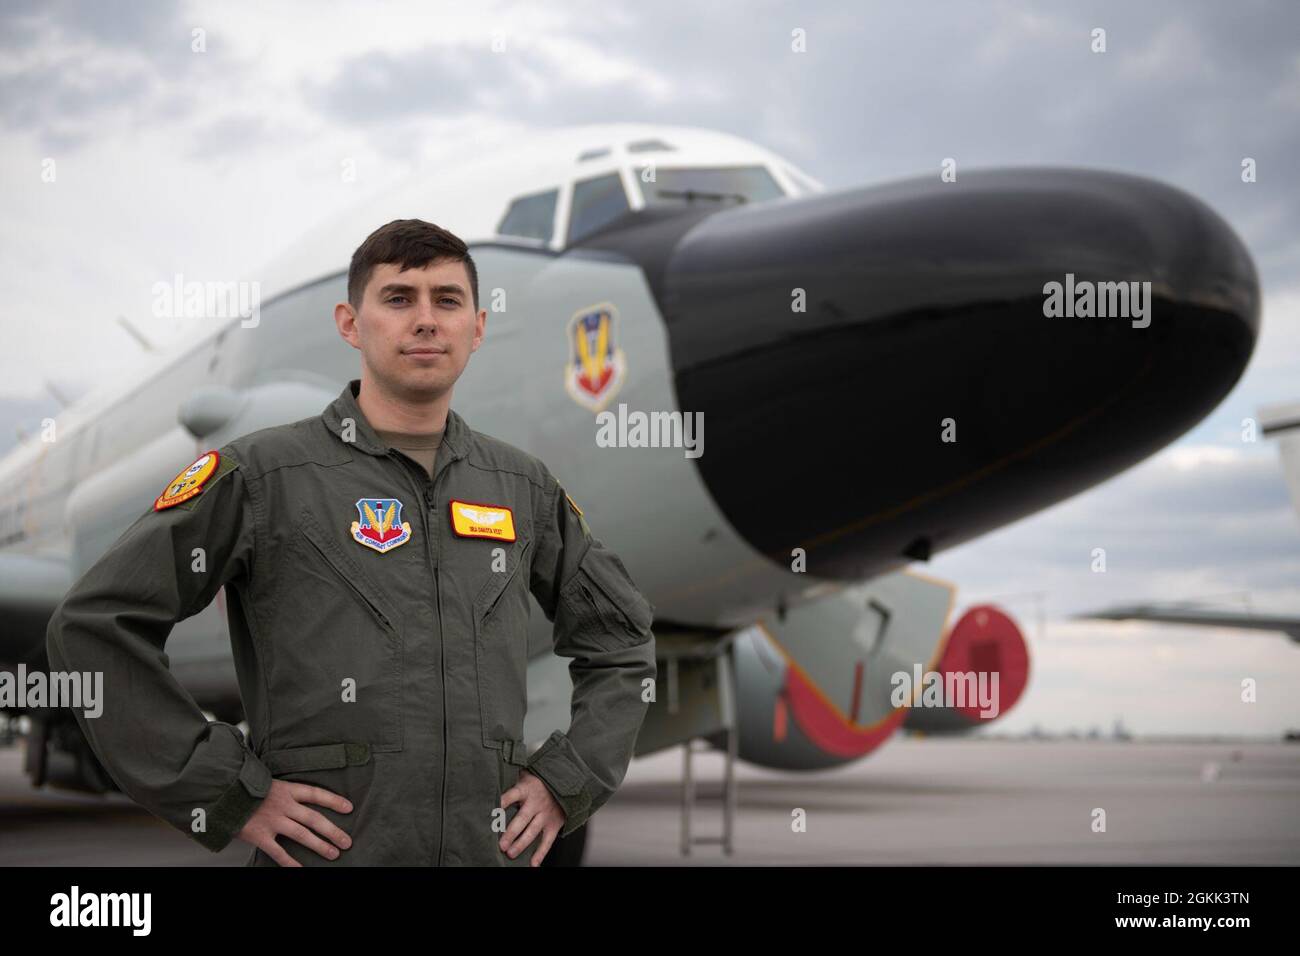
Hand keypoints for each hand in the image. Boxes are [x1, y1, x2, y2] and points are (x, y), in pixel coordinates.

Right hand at [236, 778, 353, 865]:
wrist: (220, 794)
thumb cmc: (244, 788)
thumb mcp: (268, 783)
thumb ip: (285, 792)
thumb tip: (299, 800)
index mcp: (287, 790)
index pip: (316, 794)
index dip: (334, 801)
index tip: (349, 808)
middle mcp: (283, 805)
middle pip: (314, 818)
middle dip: (333, 831)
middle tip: (347, 841)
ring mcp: (272, 821)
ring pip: (302, 835)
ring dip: (319, 845)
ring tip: (333, 854)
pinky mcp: (260, 835)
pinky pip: (279, 852)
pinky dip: (290, 863)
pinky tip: (301, 870)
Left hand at [499, 769, 566, 866]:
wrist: (568, 781)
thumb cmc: (540, 779)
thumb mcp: (526, 774)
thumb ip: (512, 778)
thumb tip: (492, 777)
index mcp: (526, 789)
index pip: (510, 796)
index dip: (500, 803)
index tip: (490, 813)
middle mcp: (536, 803)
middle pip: (522, 819)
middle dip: (511, 832)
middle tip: (501, 845)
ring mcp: (546, 815)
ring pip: (532, 831)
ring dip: (521, 844)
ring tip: (510, 853)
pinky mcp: (554, 824)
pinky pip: (547, 841)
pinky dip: (540, 853)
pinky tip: (532, 864)